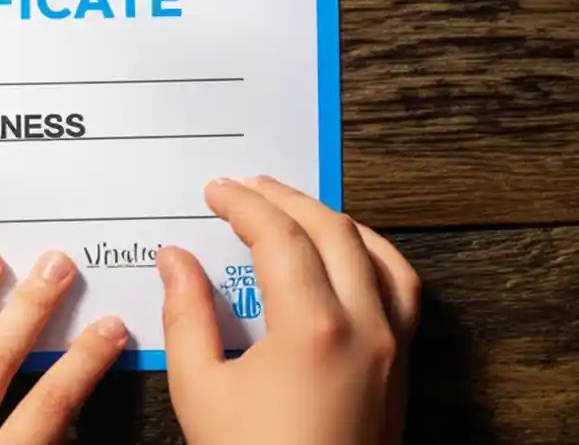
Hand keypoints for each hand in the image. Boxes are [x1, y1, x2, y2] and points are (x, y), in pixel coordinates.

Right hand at [160, 176, 420, 444]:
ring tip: (297, 208)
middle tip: (246, 188)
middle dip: (286, 200)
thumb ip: (185, 314)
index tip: (216, 191)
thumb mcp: (200, 390)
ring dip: (335, 220)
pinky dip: (374, 255)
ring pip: (379, 253)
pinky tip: (349, 255)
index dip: (244, 204)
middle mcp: (366, 327)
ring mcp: (392, 347)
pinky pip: (403, 288)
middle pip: (333, 231)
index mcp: (313, 327)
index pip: (280, 237)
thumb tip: (175, 259)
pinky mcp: (401, 368)